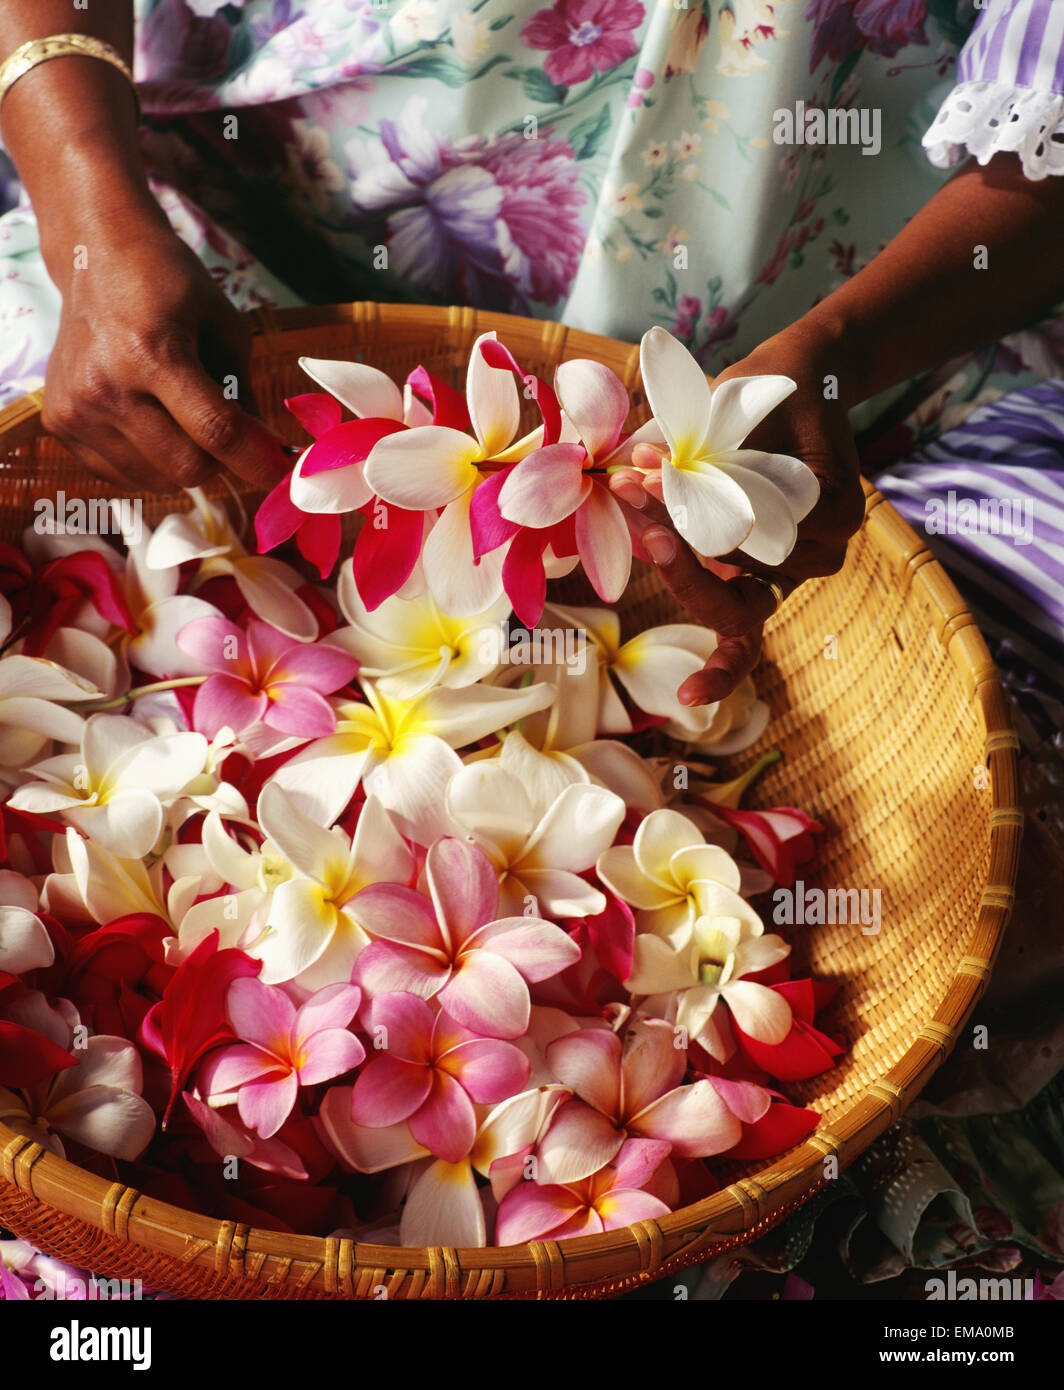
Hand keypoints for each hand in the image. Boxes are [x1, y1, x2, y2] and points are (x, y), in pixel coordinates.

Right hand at [41, 208, 288, 493]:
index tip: (282, 473)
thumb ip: (245, 393)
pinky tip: (147, 420)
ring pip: (157, 481)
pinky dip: (149, 462)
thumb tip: (265, 452)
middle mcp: (107, 385)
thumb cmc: (167, 285)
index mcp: (153, 352)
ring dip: (182, 462)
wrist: (94, 256)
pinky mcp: (59, 423)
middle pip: (187, 468)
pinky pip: (123, 476)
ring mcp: (77, 409)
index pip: (217, 431)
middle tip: (223, 432)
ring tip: (176, 414)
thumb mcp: (224, 326)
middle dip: (219, 461)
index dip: (258, 460)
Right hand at [610, 320, 865, 704]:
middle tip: (645, 531)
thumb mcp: (685, 466)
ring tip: (649, 470)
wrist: (794, 370)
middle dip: (685, 576)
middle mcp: (789, 573)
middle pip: (740, 611)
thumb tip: (615, 496)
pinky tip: (713, 461)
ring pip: (754, 559)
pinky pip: (783, 518)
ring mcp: (822, 547)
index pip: (738, 641)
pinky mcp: (844, 511)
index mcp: (751, 579)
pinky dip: (740, 492)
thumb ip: (659, 494)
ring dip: (697, 517)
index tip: (687, 698)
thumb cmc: (731, 427)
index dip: (718, 672)